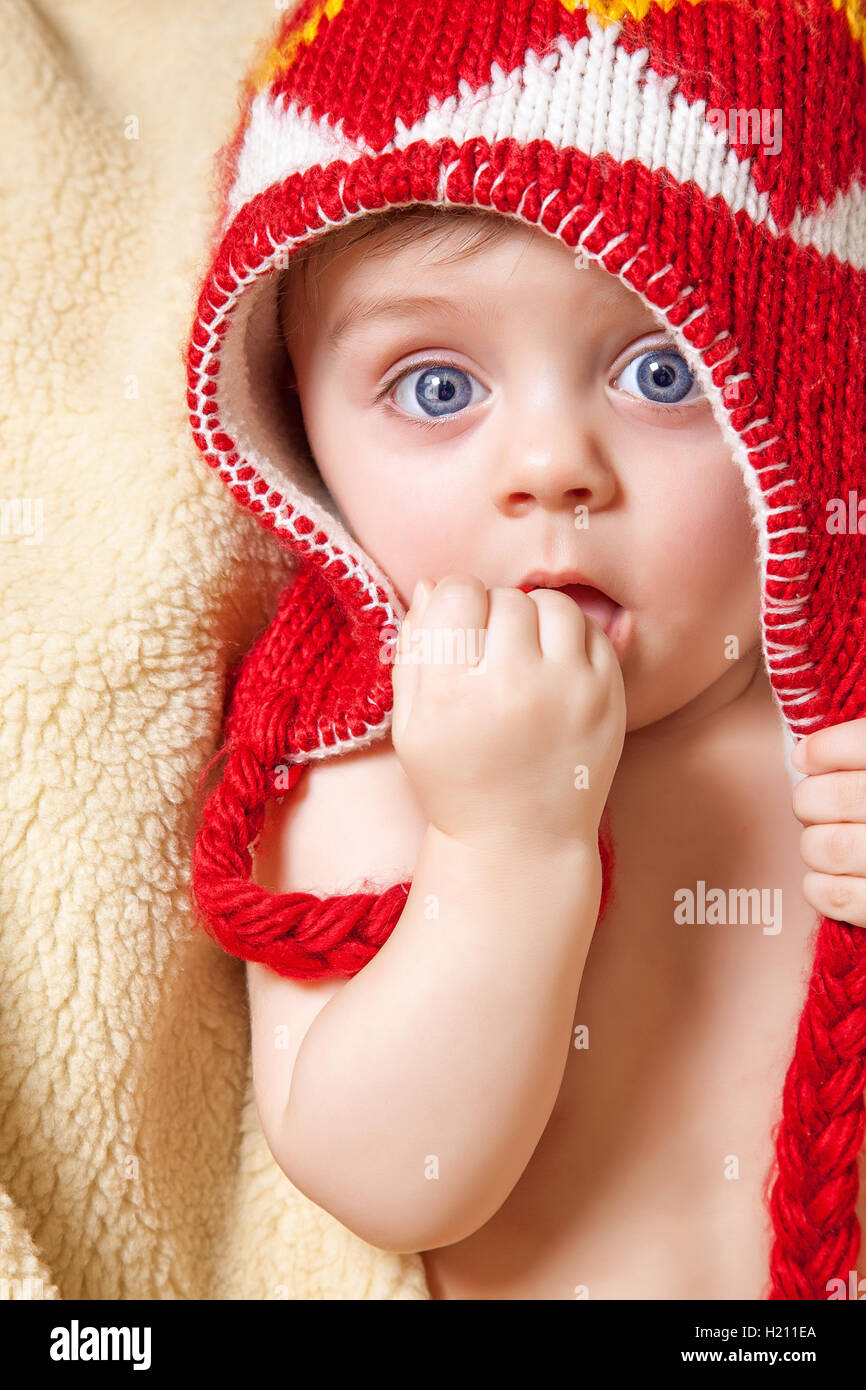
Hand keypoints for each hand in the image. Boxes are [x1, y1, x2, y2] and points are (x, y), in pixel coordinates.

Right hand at [390, 573, 625, 851]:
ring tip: (524, 652)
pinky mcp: (609, 697)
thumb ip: (415, 652)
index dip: (455, 602)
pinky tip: (553, 667)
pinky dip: (570, 638)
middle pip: (505, 598)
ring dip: (534, 618)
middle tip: (490, 652)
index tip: (458, 629)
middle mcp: (514, 686)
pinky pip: (590, 631)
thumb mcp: (412, 726)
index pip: (458, 593)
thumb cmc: (458, 781)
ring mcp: (569, 690)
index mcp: (453, 693)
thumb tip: (434, 585)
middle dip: (493, 614)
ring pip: (552, 605)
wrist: (523, 842)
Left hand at [792, 718, 865, 927]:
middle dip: (811, 800)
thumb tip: (805, 756)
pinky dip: (817, 886)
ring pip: (831, 847)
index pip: (865, 745)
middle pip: (840, 796)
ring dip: (814, 844)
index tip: (805, 757)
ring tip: (825, 843)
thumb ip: (859, 754)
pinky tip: (825, 877)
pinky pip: (838, 895)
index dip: (826, 749)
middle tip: (813, 806)